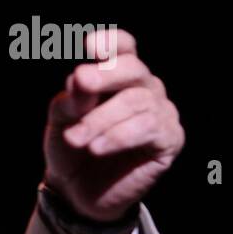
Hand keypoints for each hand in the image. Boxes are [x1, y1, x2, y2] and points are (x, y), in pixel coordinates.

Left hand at [43, 28, 183, 221]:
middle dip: (104, 75)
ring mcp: (161, 112)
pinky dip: (118, 136)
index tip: (89, 45)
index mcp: (118, 76)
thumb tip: (82, 76)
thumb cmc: (70, 147)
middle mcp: (145, 88)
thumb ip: (72, 97)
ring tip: (75, 139)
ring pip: (137, 101)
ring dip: (100, 119)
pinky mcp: (170, 139)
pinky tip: (96, 148)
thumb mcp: (62, 118)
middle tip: (79, 83)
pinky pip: (149, 128)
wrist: (76, 191)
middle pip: (133, 69)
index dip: (112, 43)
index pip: (124, 48)